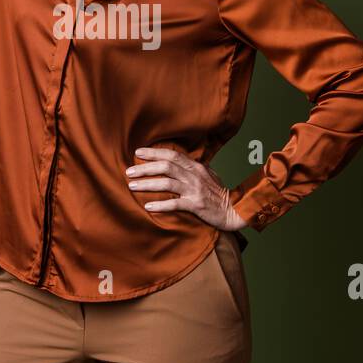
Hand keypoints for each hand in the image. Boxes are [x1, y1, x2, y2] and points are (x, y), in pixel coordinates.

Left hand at [126, 146, 247, 231]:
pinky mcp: (196, 205)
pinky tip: (148, 207)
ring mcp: (195, 190)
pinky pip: (175, 203)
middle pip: (166, 166)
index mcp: (196, 167)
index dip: (154, 152)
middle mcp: (194, 176)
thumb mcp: (208, 175)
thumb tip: (180, 161)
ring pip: (167, 183)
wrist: (234, 210)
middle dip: (145, 168)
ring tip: (132, 186)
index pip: (172, 155)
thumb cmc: (219, 193)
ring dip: (148, 184)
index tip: (137, 152)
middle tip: (129, 171)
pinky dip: (161, 205)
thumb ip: (194, 168)